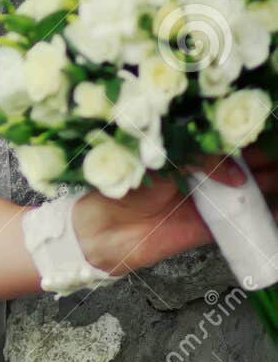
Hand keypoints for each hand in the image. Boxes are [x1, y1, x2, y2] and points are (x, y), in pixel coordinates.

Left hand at [73, 147, 277, 278]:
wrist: (101, 229)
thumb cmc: (122, 184)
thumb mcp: (163, 160)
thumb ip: (202, 162)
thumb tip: (239, 176)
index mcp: (185, 146)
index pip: (226, 136)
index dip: (249, 135)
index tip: (270, 132)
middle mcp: (199, 172)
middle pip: (243, 163)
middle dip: (266, 161)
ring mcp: (205, 199)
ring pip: (247, 191)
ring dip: (269, 186)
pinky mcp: (207, 227)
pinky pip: (240, 221)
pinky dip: (261, 218)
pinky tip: (276, 212)